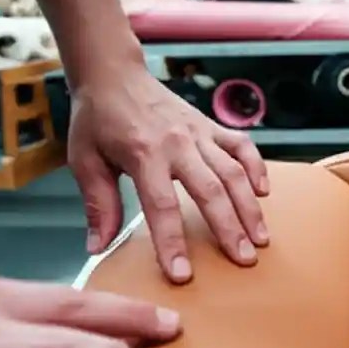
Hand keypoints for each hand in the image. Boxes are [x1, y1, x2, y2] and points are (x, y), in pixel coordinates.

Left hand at [68, 63, 269, 282]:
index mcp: (143, 155)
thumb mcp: (85, 160)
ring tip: (261, 238)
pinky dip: (256, 166)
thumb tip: (97, 247)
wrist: (113, 73)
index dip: (172, 242)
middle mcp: (177, 143)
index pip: (162, 206)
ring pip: (232, 171)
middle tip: (244, 260)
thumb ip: (98, 204)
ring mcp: (198, 132)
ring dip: (249, 206)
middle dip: (229, 228)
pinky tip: (264, 191)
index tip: (182, 274)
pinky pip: (241, 145)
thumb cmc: (97, 119)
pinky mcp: (210, 125)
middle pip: (210, 190)